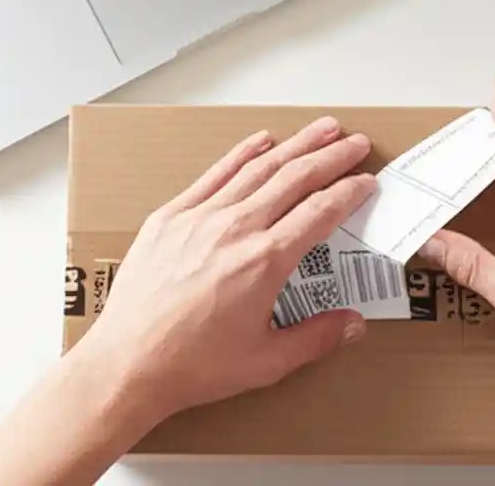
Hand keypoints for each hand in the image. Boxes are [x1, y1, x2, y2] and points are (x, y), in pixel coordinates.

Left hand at [79, 117, 374, 426]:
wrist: (127, 363)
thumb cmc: (192, 366)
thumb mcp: (266, 361)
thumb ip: (316, 338)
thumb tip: (354, 324)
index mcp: (265, 262)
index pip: (320, 212)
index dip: (349, 192)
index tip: (367, 181)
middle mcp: (236, 229)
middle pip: (295, 178)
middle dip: (331, 157)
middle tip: (356, 143)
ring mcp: (201, 218)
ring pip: (258, 168)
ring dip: (295, 145)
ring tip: (321, 129)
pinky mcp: (171, 217)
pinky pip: (214, 175)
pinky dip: (241, 153)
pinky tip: (261, 140)